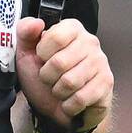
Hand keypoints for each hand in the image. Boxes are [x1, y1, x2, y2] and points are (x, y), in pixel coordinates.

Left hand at [15, 16, 112, 132]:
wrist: (59, 108)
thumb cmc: (45, 77)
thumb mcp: (26, 53)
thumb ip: (24, 32)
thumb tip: (36, 23)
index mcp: (71, 29)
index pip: (55, 37)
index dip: (42, 53)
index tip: (42, 58)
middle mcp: (90, 41)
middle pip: (59, 62)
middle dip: (47, 77)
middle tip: (50, 78)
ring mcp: (101, 62)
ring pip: (70, 82)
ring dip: (58, 92)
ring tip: (60, 89)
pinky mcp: (107, 83)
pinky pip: (81, 98)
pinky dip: (69, 105)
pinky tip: (70, 100)